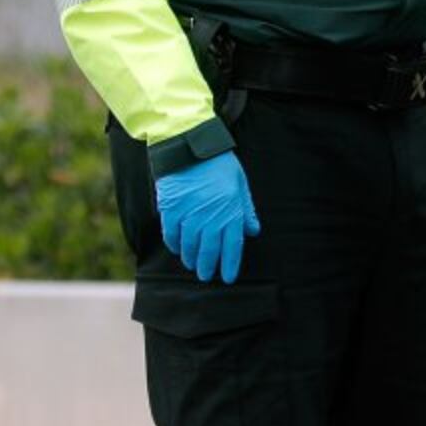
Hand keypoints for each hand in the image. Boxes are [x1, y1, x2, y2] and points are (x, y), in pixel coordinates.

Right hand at [155, 151, 260, 283]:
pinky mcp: (171, 211)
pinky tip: (178, 251)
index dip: (230, 264)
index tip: (228, 277)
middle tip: (207, 276)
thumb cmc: (220, 165)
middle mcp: (210, 217)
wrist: (191, 147)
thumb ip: (246, 209)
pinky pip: (172, 235)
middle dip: (209, 266)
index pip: (232, 245)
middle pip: (209, 250)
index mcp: (231, 211)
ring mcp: (189, 215)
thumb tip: (253, 231)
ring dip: (192, 259)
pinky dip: (175, 246)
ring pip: (190, 246)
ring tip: (194, 265)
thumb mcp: (240, 184)